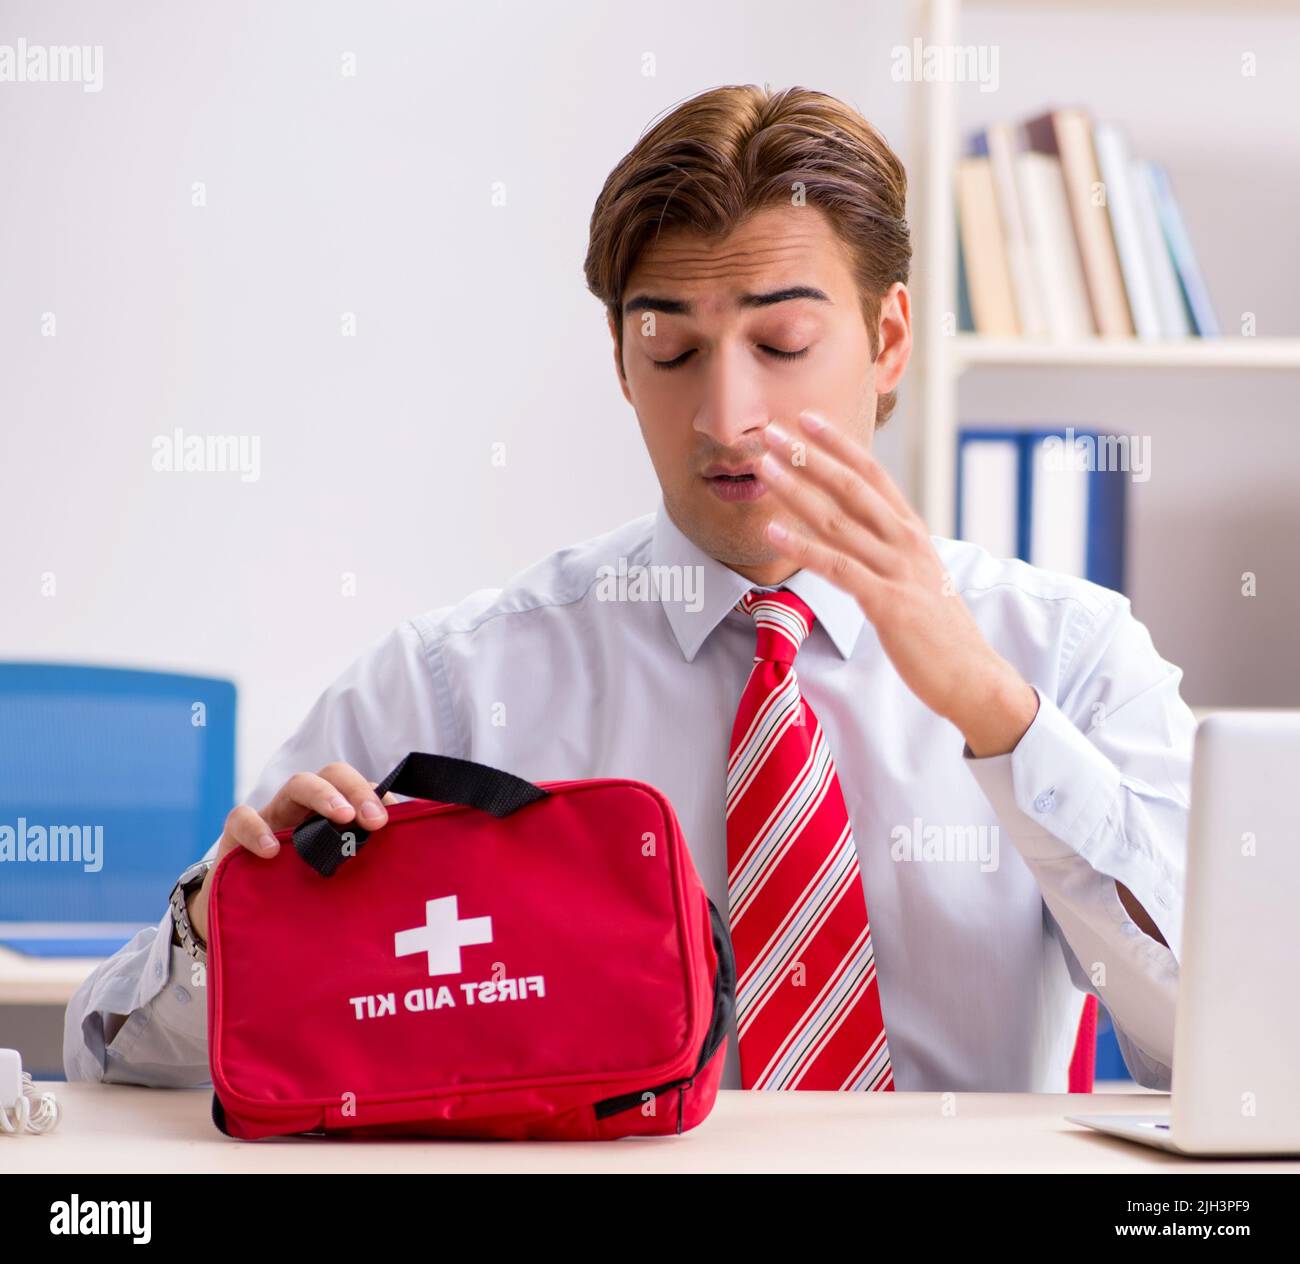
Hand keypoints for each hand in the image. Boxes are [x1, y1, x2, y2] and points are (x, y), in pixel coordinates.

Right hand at [185, 764, 396, 942]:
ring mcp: (273, 818)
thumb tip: (410, 856)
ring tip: (342, 817)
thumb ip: (367, 863)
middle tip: (373, 820)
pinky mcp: (237, 837)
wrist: (245, 921)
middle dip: (356, 789)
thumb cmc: (302, 894)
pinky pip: (242, 818)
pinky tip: (272, 850)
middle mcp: (306, 809)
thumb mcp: (338, 879)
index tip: (392, 821)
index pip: (359, 788)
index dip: (376, 796)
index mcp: (334, 814)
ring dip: (323, 795)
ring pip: (297, 784)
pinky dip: (258, 830)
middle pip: (332, 774)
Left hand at [756, 410, 1038, 756]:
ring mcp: (897, 569)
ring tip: (762, 467)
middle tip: (772, 430)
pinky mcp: (886, 602)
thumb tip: (862, 532)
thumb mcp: (918, 575)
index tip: (807, 419)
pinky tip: (771, 531)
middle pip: (850, 486)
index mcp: (912, 531)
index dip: (839, 444)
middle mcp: (905, 541)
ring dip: (795, 490)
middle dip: (808, 456)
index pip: (873, 474)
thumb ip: (891, 549)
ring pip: (837, 520)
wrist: (972, 675)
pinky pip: (835, 567)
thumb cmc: (939, 630)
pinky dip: (801, 546)